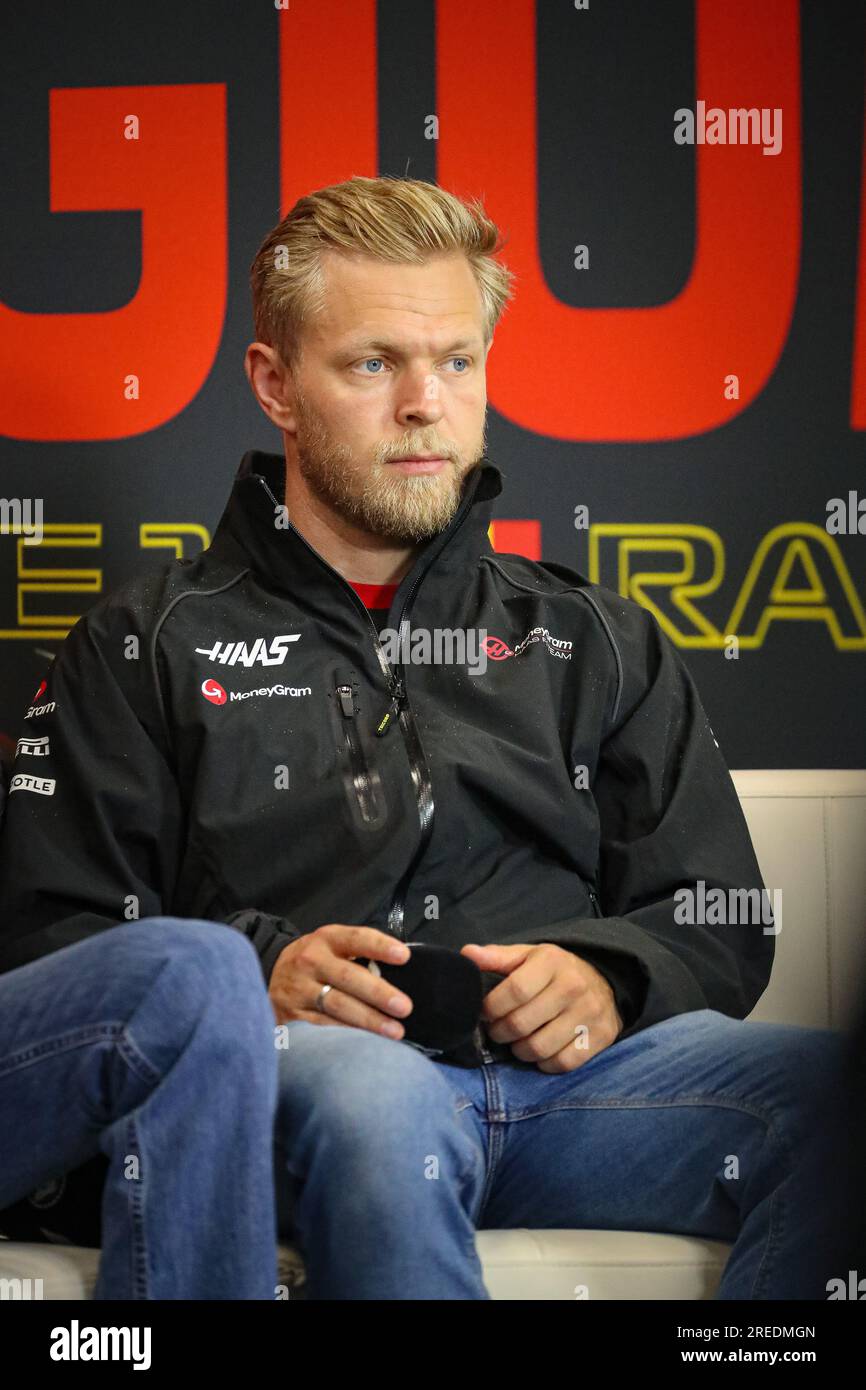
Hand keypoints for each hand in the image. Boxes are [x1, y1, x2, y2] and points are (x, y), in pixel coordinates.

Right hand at [269, 925, 412, 1037]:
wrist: (271, 975)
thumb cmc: (317, 962)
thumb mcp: (333, 947)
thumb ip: (360, 956)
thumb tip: (401, 974)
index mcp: (326, 939)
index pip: (356, 939)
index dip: (380, 947)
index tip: (404, 956)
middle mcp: (310, 961)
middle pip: (348, 977)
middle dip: (378, 993)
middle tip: (404, 1007)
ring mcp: (299, 989)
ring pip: (337, 1006)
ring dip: (368, 1020)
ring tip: (394, 1031)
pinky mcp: (292, 1015)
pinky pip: (323, 1027)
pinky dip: (346, 1036)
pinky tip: (365, 1044)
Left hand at [460, 942, 623, 1072]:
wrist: (604, 980)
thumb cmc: (555, 970)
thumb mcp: (527, 956)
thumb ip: (496, 957)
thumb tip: (467, 955)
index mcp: (551, 961)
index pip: (514, 991)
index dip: (492, 1008)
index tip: (485, 1013)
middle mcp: (573, 986)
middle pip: (522, 1023)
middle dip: (501, 1032)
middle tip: (498, 1030)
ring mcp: (589, 1013)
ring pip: (539, 1048)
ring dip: (520, 1050)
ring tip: (518, 1041)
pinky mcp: (601, 1036)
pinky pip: (563, 1063)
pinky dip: (545, 1063)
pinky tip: (541, 1052)